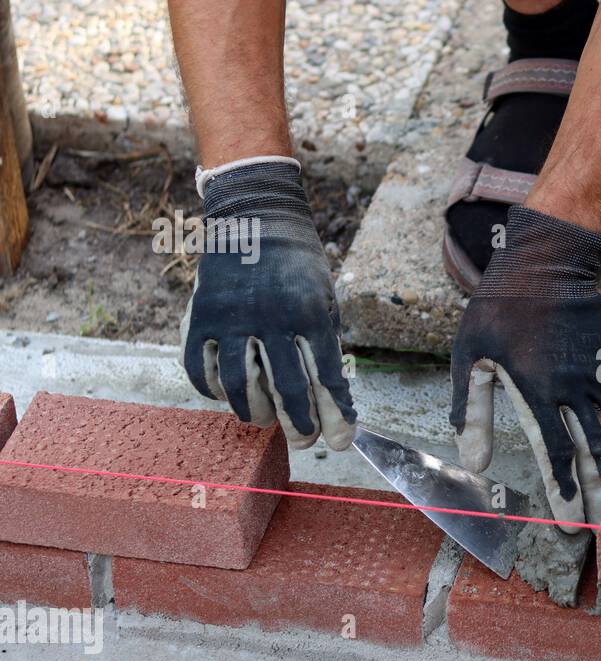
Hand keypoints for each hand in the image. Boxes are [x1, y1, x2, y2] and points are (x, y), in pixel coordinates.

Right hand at [181, 159, 356, 450]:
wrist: (256, 218)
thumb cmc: (300, 266)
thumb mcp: (325, 300)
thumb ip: (325, 347)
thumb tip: (334, 404)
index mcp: (310, 313)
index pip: (326, 378)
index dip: (336, 415)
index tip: (340, 441)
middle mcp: (272, 317)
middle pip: (287, 390)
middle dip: (300, 425)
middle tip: (306, 442)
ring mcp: (232, 318)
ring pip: (241, 387)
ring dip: (256, 414)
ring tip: (266, 422)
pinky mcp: (200, 317)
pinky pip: (202, 369)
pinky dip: (213, 391)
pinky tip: (227, 399)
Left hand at [450, 206, 600, 531]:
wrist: (548, 263)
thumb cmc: (499, 308)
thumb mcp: (471, 356)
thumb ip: (472, 411)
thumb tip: (472, 461)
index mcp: (537, 392)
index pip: (554, 454)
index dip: (562, 492)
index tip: (570, 522)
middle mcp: (572, 390)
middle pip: (589, 453)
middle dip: (595, 492)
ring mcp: (595, 375)